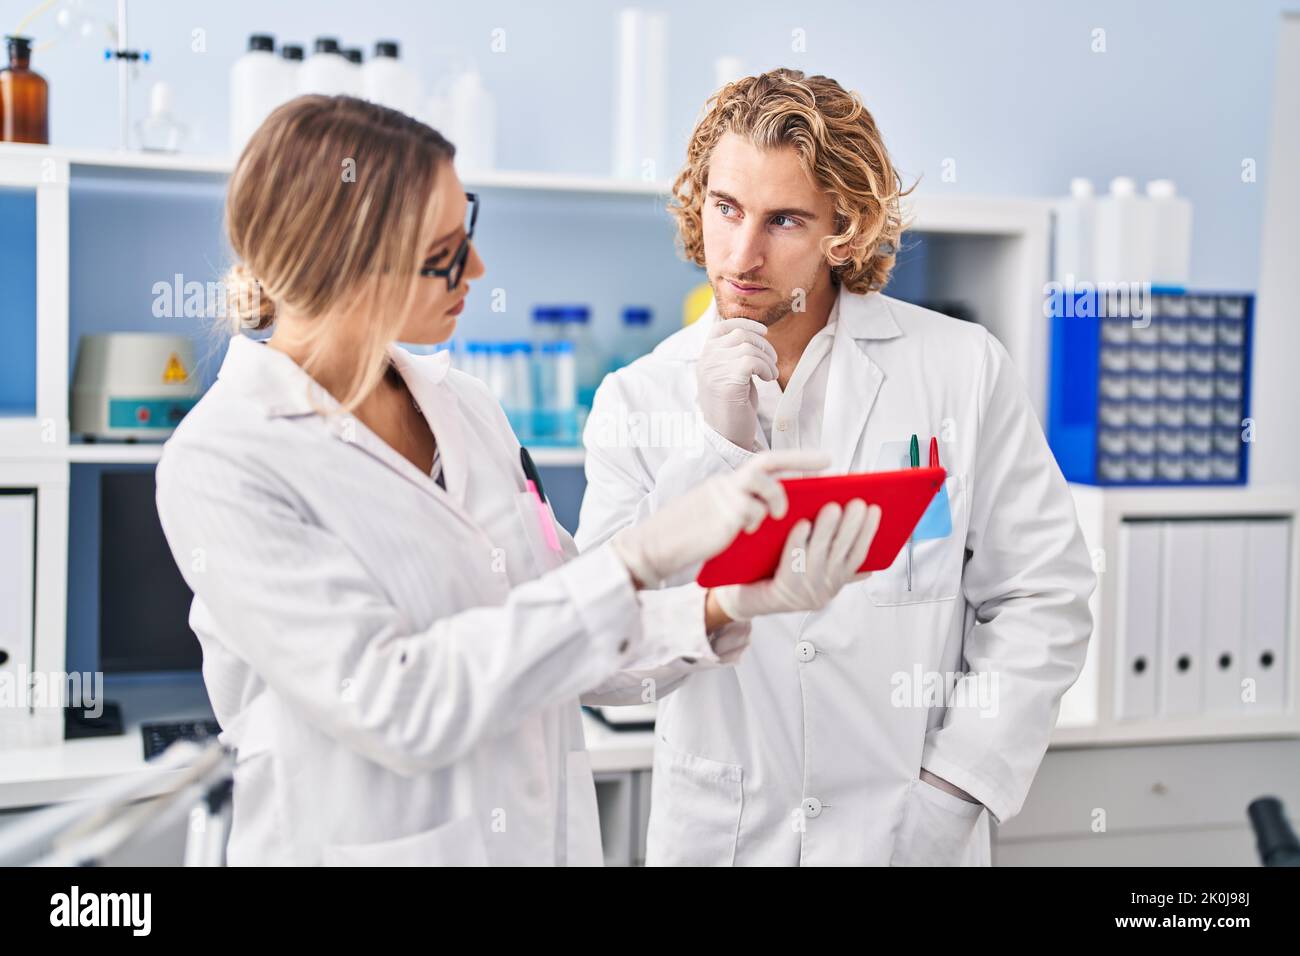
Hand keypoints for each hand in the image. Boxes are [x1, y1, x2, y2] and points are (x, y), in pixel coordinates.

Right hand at [610, 449, 829, 588]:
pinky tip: (747, 532)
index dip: (796, 458)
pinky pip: (751, 512)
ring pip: (762, 483)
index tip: (826, 458)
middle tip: (827, 463)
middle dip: (800, 460)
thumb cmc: (688, 538)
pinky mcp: (721, 516)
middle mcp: (726, 484)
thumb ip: (742, 508)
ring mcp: (723, 497)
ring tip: (778, 514)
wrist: (654, 547)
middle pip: (767, 462)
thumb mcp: (718, 516)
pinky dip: (756, 520)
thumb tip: (778, 511)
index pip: (765, 462)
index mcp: (726, 483)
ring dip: (777, 496)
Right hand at [694, 317, 777, 449]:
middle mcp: (706, 360)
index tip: (763, 331)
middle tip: (772, 362)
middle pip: (740, 335)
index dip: (744, 324)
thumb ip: (735, 356)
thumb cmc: (733, 407)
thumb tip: (756, 336)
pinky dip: (765, 368)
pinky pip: (753, 361)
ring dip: (767, 360)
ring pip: (749, 347)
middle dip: (763, 345)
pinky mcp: (727, 380)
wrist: (726, 436)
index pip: (720, 327)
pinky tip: (767, 380)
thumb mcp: (730, 375)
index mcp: (705, 357)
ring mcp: (714, 370)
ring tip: (769, 375)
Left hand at [713, 499, 881, 620]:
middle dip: (852, 527)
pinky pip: (793, 562)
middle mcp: (823, 589)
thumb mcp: (812, 568)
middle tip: (857, 503)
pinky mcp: (783, 589)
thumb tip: (859, 534)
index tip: (874, 509)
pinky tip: (803, 523)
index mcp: (834, 582)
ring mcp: (804, 591)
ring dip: (828, 531)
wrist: (746, 598)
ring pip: (820, 555)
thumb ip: (834, 556)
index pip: (858, 555)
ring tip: (833, 507)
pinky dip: (799, 542)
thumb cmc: (778, 575)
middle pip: (842, 553)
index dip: (868, 532)